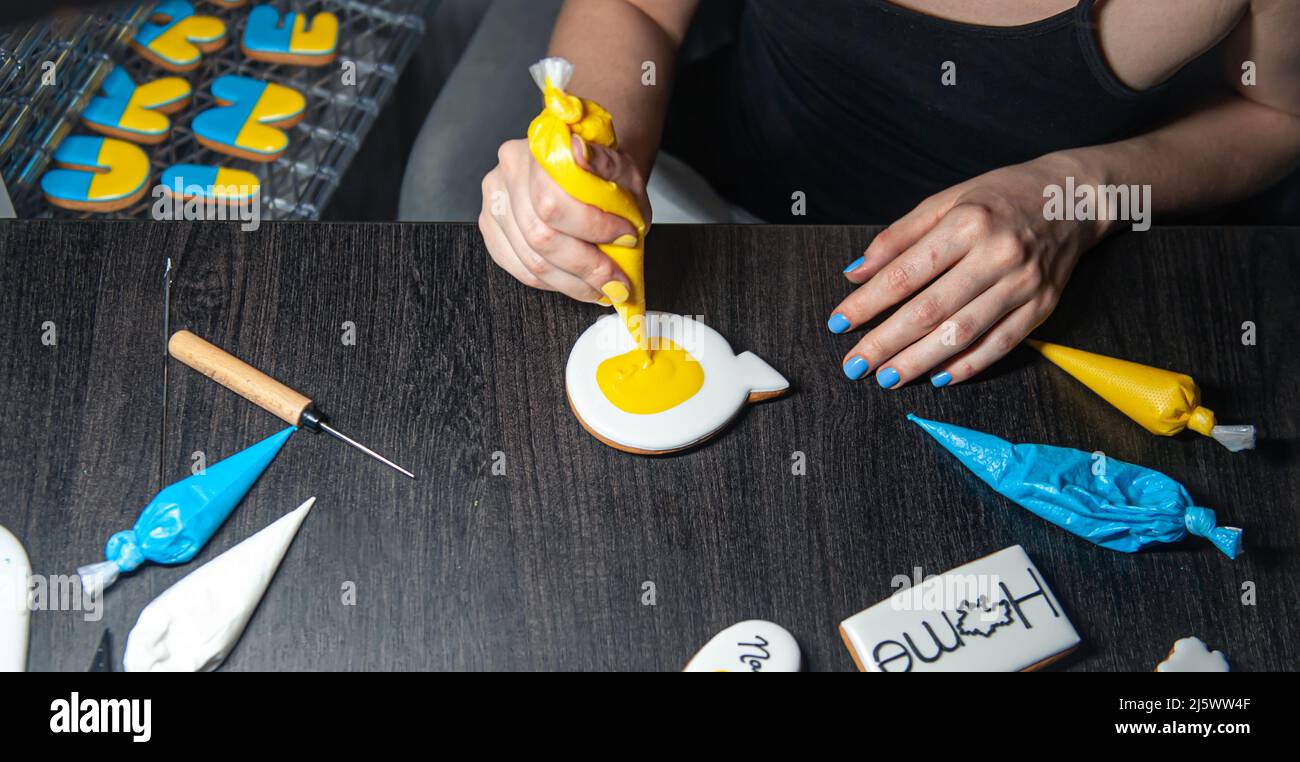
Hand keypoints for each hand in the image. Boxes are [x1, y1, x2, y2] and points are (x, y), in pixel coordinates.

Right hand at [479, 134, 650, 302]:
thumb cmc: (606, 172)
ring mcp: (495, 200)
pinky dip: (552, 282)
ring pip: (531, 260)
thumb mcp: (622, 167)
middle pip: (540, 236)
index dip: (593, 229)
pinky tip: (575, 281)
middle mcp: (509, 171)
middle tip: (616, 279)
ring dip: (572, 282)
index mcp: (539, 150)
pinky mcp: (492, 227)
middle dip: (585, 266)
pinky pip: (519, 269)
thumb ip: (607, 164)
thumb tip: (582, 153)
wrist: (589, 171)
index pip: (553, 202)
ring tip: (601, 285)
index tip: (626, 240)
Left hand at [829, 154, 1104, 387]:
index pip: (905, 274)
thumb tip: (855, 273)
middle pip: (929, 310)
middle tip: (854, 364)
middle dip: (885, 342)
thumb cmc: (1001, 196)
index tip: (839, 323)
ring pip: (961, 334)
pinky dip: (966, 365)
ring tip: (887, 377)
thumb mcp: (946, 201)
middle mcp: (996, 255)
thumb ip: (898, 238)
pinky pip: (999, 345)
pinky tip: (936, 376)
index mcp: (967, 223)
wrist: (1072, 198)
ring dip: (919, 361)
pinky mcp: (1041, 306)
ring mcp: (1023, 284)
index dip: (867, 302)